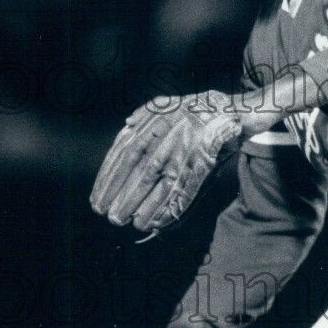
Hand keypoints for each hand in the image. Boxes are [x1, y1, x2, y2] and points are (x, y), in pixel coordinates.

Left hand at [90, 93, 241, 233]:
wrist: (229, 110)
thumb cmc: (195, 108)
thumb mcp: (166, 104)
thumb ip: (144, 113)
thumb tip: (127, 124)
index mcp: (151, 124)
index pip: (122, 155)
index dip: (108, 180)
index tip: (98, 198)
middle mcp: (163, 139)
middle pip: (137, 173)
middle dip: (121, 197)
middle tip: (110, 217)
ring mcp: (181, 153)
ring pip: (156, 184)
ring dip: (142, 206)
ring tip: (132, 224)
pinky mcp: (198, 166)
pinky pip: (180, 190)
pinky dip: (167, 208)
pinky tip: (157, 222)